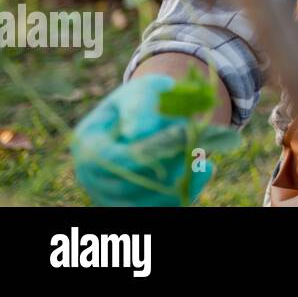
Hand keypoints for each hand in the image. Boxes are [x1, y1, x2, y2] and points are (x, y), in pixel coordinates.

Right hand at [71, 74, 236, 205]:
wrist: (153, 116)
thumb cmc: (148, 99)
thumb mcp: (145, 91)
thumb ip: (140, 106)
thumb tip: (138, 132)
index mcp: (88, 143)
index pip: (110, 159)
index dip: (144, 154)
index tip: (180, 139)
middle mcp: (91, 175)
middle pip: (129, 184)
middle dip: (169, 165)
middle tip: (198, 146)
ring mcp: (108, 195)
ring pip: (145, 201)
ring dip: (180, 180)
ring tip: (203, 157)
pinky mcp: (131, 205)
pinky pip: (159, 209)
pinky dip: (185, 192)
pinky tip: (206, 170)